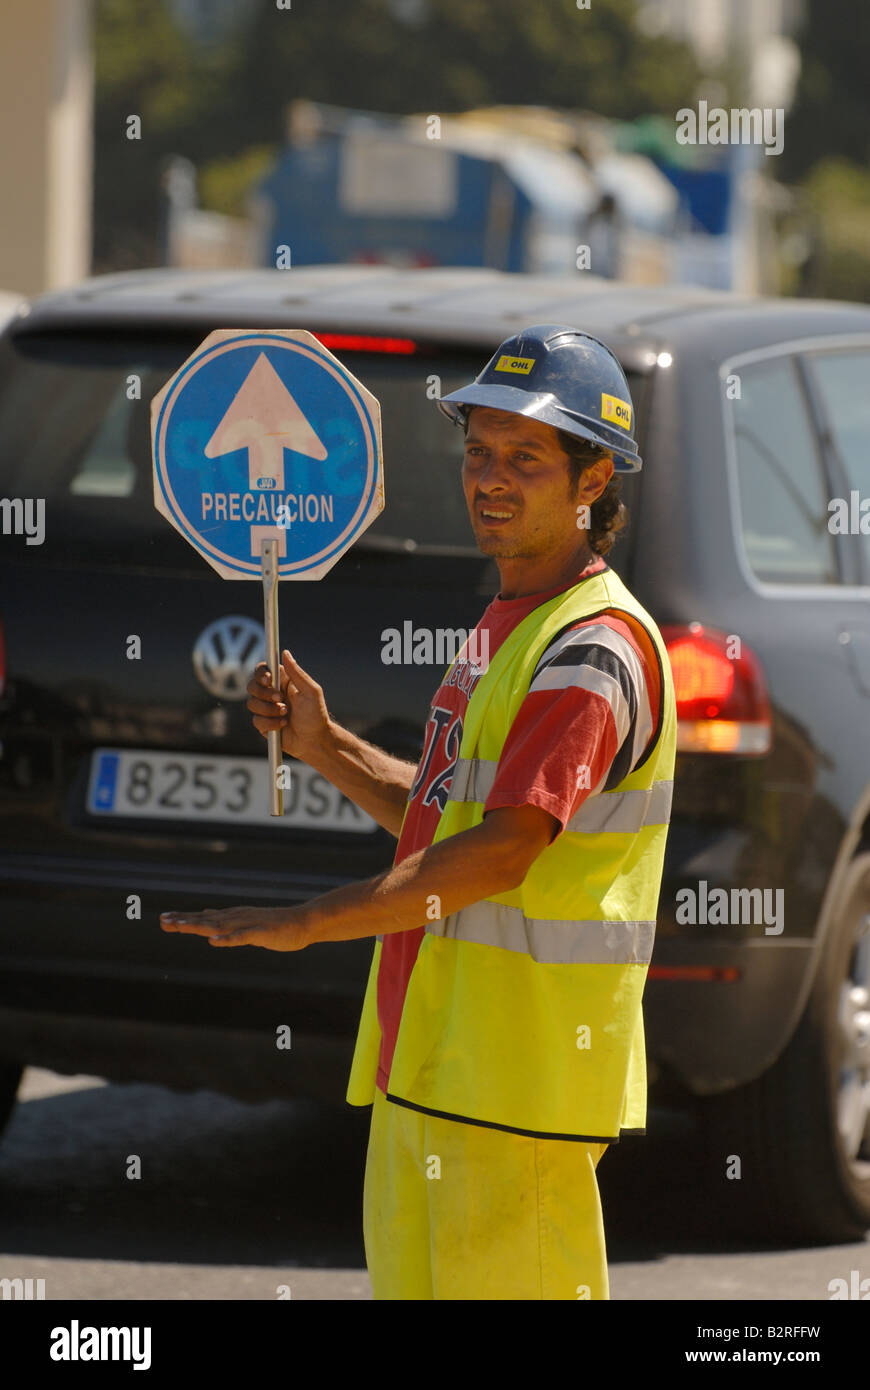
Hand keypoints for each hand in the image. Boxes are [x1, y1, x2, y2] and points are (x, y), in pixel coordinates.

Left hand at [159, 905, 309, 950]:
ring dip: (199, 926)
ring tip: (181, 927)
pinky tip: (213, 941)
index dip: (183, 918)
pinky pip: (242, 937)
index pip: (203, 918)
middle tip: (163, 921)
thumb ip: (225, 919)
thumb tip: (205, 915)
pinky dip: (227, 939)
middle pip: (206, 920)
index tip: (163, 919)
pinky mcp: (261, 932)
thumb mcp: (245, 921)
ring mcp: (248, 924)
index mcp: (232, 917)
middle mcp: (236, 918)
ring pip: (220, 926)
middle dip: (184, 921)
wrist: (302, 922)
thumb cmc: (275, 924)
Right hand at [246, 649, 331, 763]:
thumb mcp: (311, 692)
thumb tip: (285, 653)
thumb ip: (297, 673)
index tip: (268, 679)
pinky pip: (256, 721)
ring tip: (286, 715)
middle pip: (252, 686)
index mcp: (282, 682)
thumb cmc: (316, 715)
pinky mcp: (263, 724)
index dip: (260, 673)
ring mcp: (266, 709)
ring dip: (269, 710)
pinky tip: (283, 726)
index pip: (263, 670)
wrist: (314, 741)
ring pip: (252, 704)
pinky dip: (270, 723)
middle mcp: (271, 694)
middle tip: (281, 700)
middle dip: (264, 694)